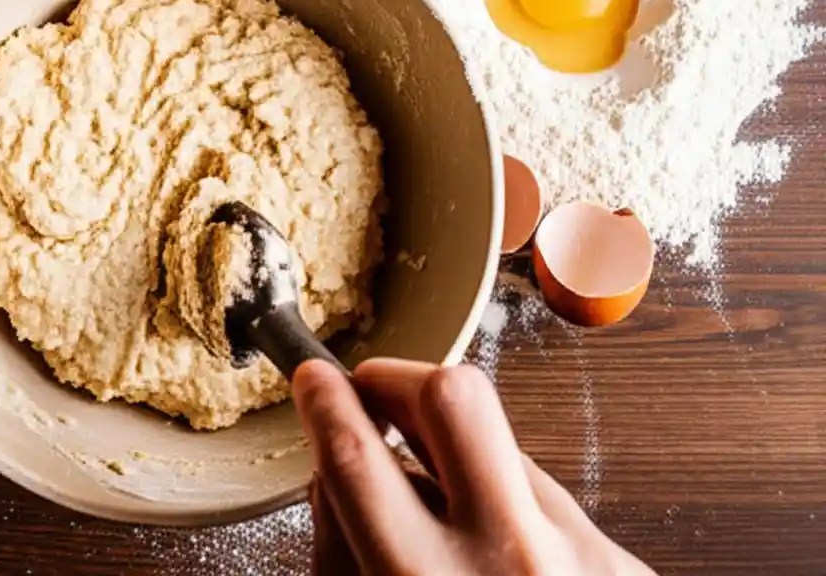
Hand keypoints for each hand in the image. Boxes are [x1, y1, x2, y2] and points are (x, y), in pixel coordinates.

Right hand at [293, 359, 654, 575]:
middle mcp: (510, 555)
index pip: (360, 455)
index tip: (314, 380)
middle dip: (400, 377)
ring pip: (503, 452)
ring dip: (458, 462)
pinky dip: (509, 515)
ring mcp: (581, 554)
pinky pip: (545, 503)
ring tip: (447, 521)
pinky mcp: (622, 561)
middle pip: (454, 397)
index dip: (324, 403)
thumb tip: (333, 468)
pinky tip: (502, 563)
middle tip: (375, 394)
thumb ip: (342, 550)